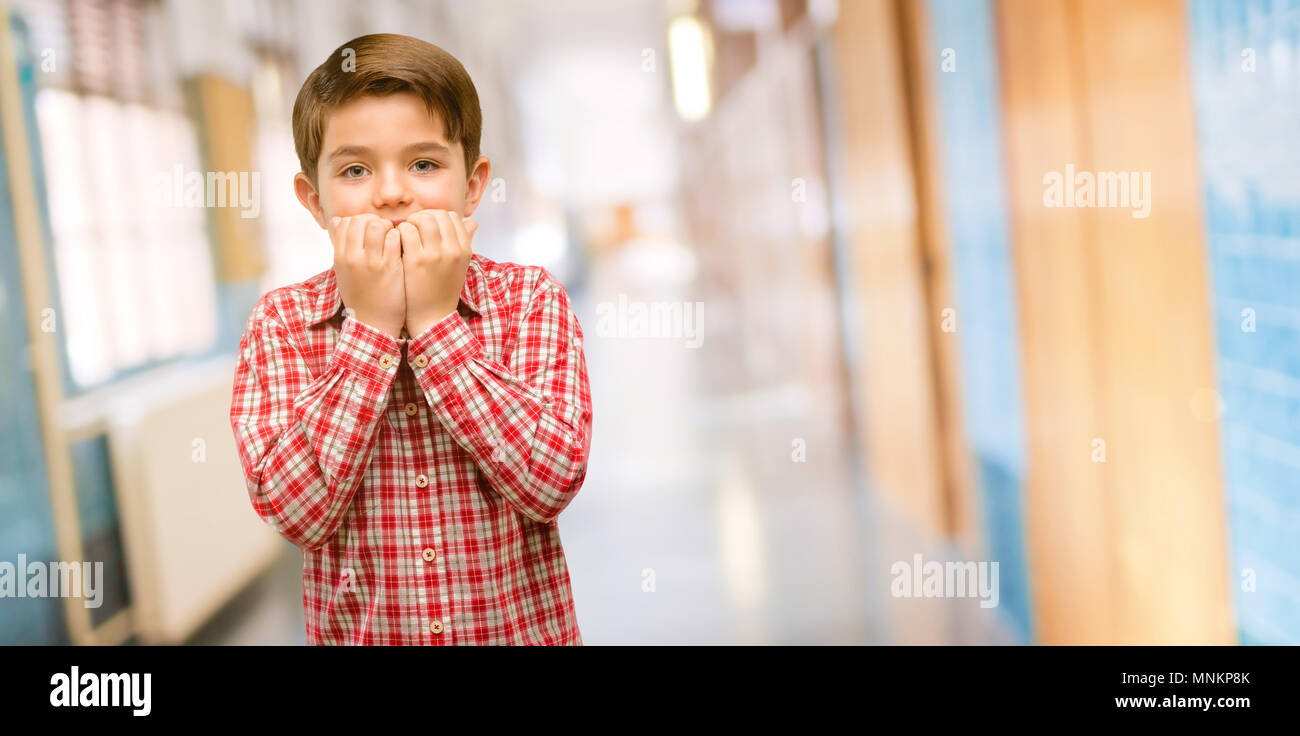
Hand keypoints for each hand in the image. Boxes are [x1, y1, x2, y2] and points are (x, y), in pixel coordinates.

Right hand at [330, 213, 404, 338]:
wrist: (373, 324)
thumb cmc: (361, 296)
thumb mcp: (344, 271)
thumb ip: (342, 246)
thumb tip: (337, 220)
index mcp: (340, 257)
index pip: (345, 223)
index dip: (360, 221)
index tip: (369, 230)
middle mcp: (353, 257)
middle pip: (360, 220)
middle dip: (375, 221)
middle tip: (385, 232)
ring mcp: (372, 262)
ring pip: (377, 225)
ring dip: (388, 227)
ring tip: (394, 238)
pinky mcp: (391, 267)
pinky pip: (395, 238)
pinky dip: (400, 237)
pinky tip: (402, 247)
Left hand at [396, 210, 478, 336]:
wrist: (432, 317)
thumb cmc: (442, 291)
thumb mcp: (460, 266)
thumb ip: (465, 242)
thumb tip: (472, 222)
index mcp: (464, 249)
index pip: (452, 217)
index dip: (437, 217)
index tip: (427, 227)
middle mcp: (452, 249)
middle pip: (437, 214)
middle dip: (422, 218)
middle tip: (413, 229)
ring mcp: (435, 254)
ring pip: (422, 219)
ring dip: (410, 223)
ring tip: (406, 235)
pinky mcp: (416, 260)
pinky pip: (406, 231)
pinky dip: (400, 233)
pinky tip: (398, 243)